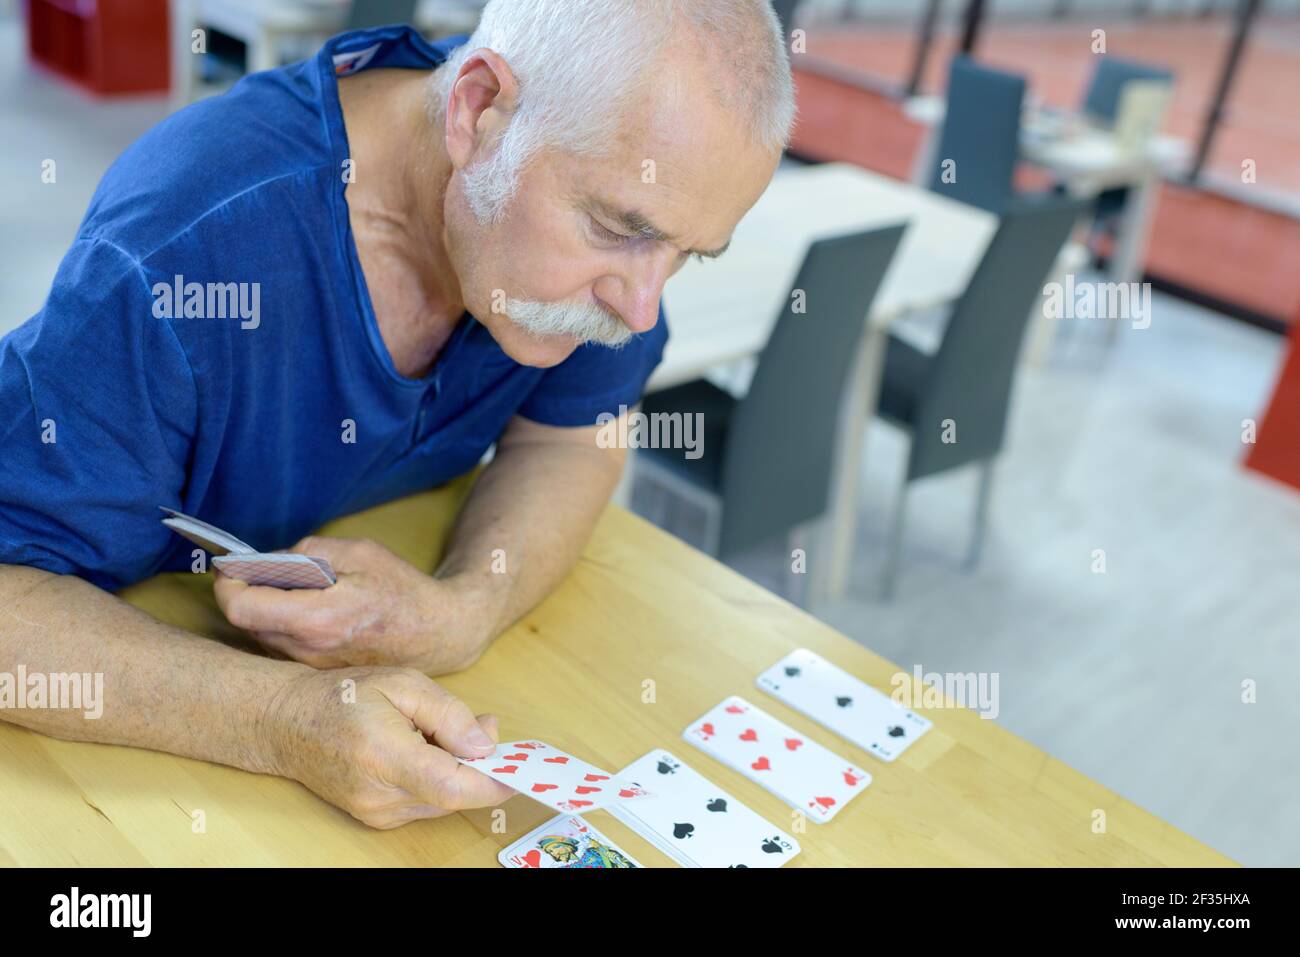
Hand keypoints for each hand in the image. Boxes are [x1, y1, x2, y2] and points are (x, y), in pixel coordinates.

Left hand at [214, 536, 490, 672]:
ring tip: (293, 591)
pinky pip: (283, 647)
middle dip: (245, 593)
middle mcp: (308, 649)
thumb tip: (272, 560)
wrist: (438, 635)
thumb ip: (309, 551)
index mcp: (317, 617)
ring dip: (264, 611)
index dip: (227, 584)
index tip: (231, 567)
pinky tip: (309, 612)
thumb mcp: (359, 552)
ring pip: (262, 636)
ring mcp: (312, 666)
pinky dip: (283, 626)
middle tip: (260, 572)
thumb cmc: (402, 590)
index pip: (241, 608)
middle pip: (246, 622)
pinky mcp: (318, 673)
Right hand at [256, 665, 514, 828]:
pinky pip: (425, 802)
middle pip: (454, 794)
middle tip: (479, 725)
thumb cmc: (343, 696)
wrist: (287, 724)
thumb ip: (448, 713)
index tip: (519, 767)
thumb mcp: (402, 683)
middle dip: (478, 764)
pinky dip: (438, 778)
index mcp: (384, 756)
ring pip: (443, 799)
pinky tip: (422, 750)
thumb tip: (487, 743)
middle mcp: (380, 795)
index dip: (493, 781)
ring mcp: (376, 813)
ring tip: (437, 730)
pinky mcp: (377, 818)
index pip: (452, 786)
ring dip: (458, 770)